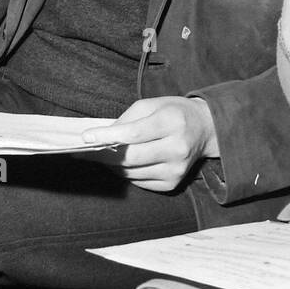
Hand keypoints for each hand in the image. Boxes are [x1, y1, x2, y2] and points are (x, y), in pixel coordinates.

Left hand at [82, 96, 217, 192]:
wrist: (204, 129)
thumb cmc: (173, 113)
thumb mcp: (151, 105)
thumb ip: (127, 119)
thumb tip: (102, 137)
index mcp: (172, 122)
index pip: (134, 133)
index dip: (107, 137)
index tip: (86, 138)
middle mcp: (177, 148)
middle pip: (131, 158)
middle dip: (103, 155)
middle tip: (85, 152)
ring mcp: (176, 169)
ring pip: (131, 173)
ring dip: (112, 165)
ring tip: (102, 155)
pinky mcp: (173, 183)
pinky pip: (139, 182)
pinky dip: (126, 173)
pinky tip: (122, 164)